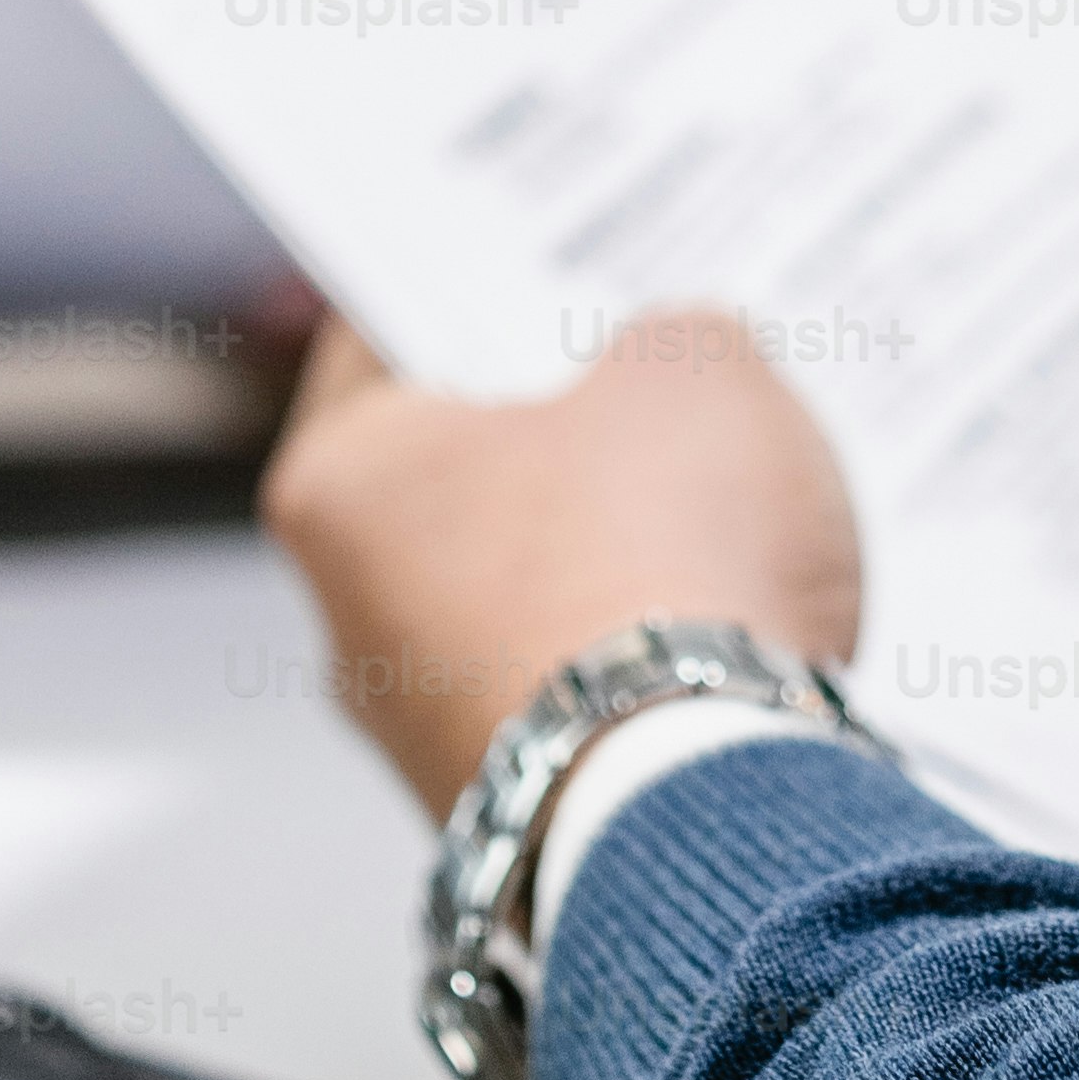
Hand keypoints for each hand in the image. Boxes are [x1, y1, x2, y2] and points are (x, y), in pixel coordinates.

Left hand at [260, 307, 864, 816]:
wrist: (706, 813)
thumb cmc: (665, 564)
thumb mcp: (699, 371)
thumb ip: (676, 340)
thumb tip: (679, 366)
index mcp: (340, 480)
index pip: (385, 338)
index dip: (477, 286)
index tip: (541, 261)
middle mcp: (348, 621)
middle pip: (460, 479)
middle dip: (564, 432)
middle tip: (663, 375)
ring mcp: (426, 740)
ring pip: (524, 599)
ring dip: (617, 555)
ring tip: (734, 506)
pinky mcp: (517, 818)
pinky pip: (581, 701)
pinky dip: (645, 661)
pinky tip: (739, 629)